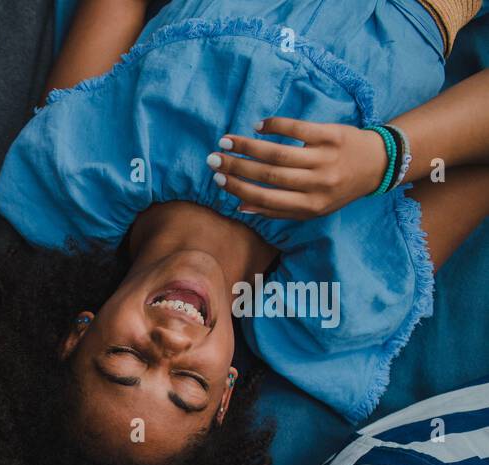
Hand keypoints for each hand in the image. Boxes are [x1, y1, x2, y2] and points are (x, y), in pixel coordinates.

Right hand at [211, 117, 390, 218]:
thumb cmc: (339, 189)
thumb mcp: (313, 208)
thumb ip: (279, 210)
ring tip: (227, 141)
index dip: (239, 189)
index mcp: (311, 206)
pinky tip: (258, 127)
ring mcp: (326, 159)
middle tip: (213, 159)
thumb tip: (241, 206)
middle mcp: (318, 184)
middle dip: (236, 166)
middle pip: (269, 175)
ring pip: (279, 153)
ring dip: (248, 146)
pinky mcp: (332, 135)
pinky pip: (298, 129)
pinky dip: (275, 127)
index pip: (267, 199)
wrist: (379, 163)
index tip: (218, 179)